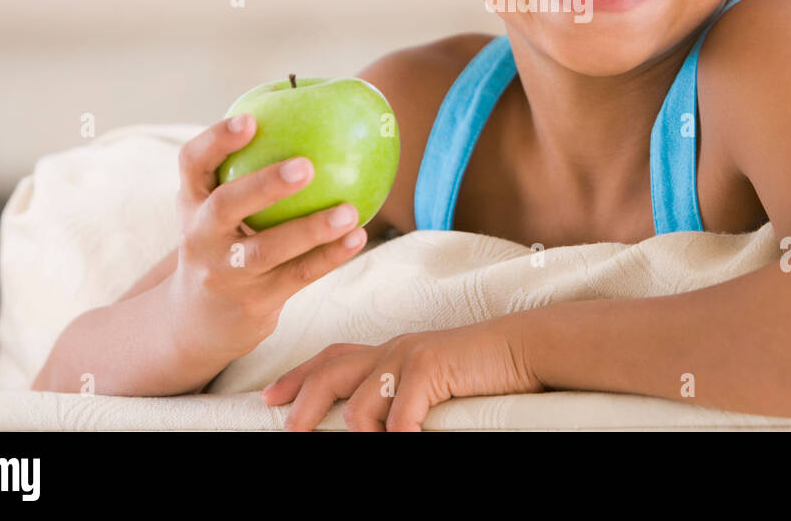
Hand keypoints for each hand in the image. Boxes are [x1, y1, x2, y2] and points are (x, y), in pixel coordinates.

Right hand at [165, 114, 369, 367]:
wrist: (198, 322)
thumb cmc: (226, 240)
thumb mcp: (220, 208)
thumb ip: (252, 168)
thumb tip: (319, 111)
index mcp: (192, 202)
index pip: (192, 163)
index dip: (216, 140)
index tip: (249, 120)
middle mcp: (201, 237)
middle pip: (225, 207)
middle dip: (263, 186)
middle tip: (305, 166)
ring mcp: (226, 273)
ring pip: (266, 251)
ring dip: (310, 230)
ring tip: (349, 211)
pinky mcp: (254, 302)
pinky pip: (298, 276)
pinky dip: (329, 257)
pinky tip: (358, 237)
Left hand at [260, 317, 546, 430]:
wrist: (521, 348)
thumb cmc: (481, 371)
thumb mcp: (430, 382)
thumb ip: (400, 396)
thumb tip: (372, 424)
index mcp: (389, 352)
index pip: (332, 358)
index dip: (297, 375)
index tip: (269, 397)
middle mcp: (392, 349)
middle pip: (330, 372)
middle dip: (303, 404)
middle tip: (289, 430)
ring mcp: (409, 356)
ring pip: (361, 404)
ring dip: (362, 435)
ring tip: (377, 444)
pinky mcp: (429, 368)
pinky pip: (400, 416)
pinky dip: (399, 436)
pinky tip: (407, 441)